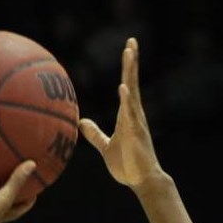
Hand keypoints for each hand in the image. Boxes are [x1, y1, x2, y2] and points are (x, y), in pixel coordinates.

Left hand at [79, 39, 166, 191]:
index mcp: (127, 116)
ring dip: (130, 73)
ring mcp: (136, 123)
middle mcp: (134, 114)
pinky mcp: (136, 134)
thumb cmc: (127, 165)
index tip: (128, 49)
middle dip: (132, 62)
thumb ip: (95, 133)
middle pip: (132, 82)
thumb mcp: (106, 146)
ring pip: (133, 92)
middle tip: (132, 41)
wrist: (141, 181)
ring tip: (130, 54)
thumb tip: (81, 122)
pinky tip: (123, 87)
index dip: (128, 68)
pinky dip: (126, 100)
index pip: (127, 86)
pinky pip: (130, 114)